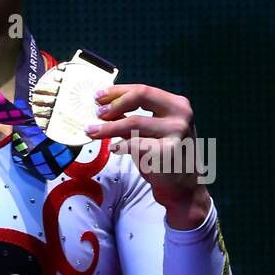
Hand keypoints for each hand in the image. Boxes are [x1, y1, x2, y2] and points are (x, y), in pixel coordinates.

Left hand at [84, 83, 211, 223]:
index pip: (143, 90)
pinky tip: (114, 149)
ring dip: (109, 128)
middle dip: (114, 104)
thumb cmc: (164, 153)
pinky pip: (135, 144)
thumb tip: (104, 106)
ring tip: (92, 132)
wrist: (182, 184)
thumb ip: (133, 116)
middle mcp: (180, 115)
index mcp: (177, 104)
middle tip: (97, 113)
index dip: (118, 92)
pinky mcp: (168, 151)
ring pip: (134, 122)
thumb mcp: (153, 129)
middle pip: (140, 97)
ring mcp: (177, 133)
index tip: (99, 96)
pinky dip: (121, 146)